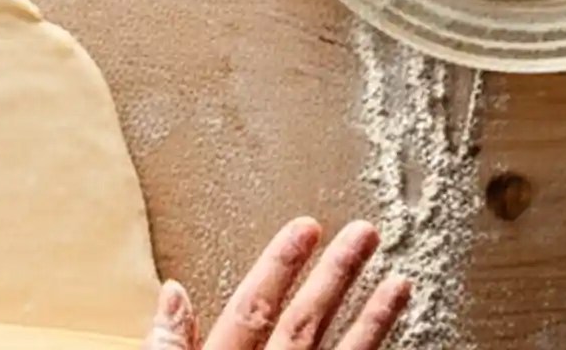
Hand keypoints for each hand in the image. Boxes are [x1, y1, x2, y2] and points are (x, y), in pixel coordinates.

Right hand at [145, 218, 410, 349]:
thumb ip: (166, 344)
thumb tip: (172, 294)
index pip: (254, 308)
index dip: (280, 265)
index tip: (306, 228)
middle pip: (305, 323)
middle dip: (336, 275)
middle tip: (365, 234)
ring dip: (373, 317)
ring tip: (398, 282)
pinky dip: (376, 347)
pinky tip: (393, 328)